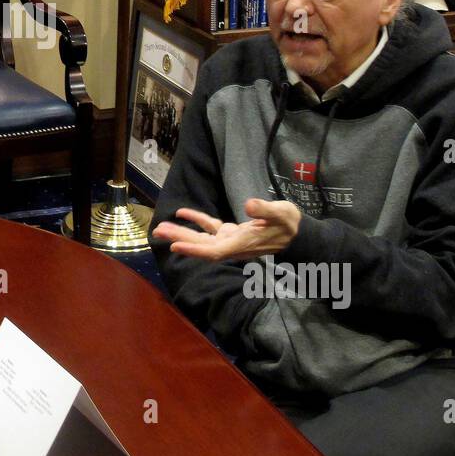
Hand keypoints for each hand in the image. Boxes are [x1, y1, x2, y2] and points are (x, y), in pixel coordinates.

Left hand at [152, 198, 300, 261]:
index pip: (213, 251)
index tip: (175, 247)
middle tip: (157, 233)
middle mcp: (232, 245)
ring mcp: (230, 240)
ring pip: (202, 238)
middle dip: (179, 240)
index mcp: (241, 244)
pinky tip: (182, 213)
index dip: (194, 250)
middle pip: (201, 246)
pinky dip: (196, 220)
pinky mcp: (231, 233)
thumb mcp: (282, 213)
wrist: (297, 234)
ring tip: (161, 227)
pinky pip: (210, 228)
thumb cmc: (290, 224)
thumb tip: (248, 205)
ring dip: (182, 233)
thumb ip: (265, 210)